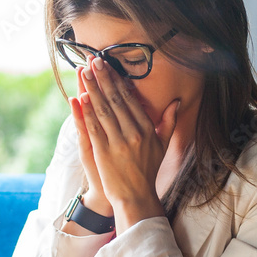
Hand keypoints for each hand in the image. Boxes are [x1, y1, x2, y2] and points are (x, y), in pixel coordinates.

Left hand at [76, 56, 179, 230]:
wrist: (135, 197)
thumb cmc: (147, 171)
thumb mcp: (162, 146)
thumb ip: (169, 122)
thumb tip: (176, 102)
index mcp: (147, 129)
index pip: (130, 99)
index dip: (118, 81)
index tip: (110, 65)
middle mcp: (134, 133)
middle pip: (116, 99)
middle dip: (104, 77)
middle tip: (95, 59)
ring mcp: (118, 142)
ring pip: (103, 109)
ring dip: (93, 88)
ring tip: (86, 71)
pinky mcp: (104, 152)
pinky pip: (94, 127)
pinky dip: (87, 111)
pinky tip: (80, 96)